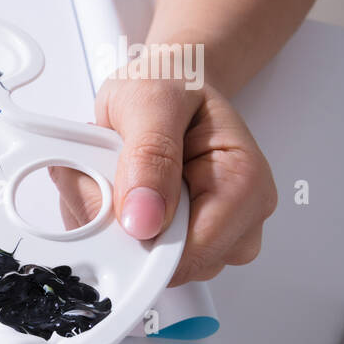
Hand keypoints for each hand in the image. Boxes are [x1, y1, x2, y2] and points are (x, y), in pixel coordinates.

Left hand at [51, 72, 277, 285]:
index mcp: (242, 180)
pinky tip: (111, 191)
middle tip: (101, 178)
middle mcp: (238, 214)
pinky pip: (133, 251)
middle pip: (172, 265)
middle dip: (121, 230)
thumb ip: (148, 157)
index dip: (145, 243)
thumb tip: (144, 220)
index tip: (105, 213)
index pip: (198, 251)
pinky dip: (109, 226)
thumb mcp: (150, 101)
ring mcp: (211, 229)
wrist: (170, 78)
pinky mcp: (179, 234)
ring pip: (147, 263)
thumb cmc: (170, 83)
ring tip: (109, 177)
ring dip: (111, 228)